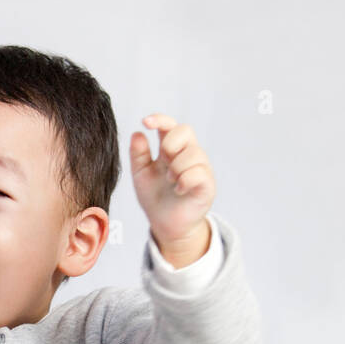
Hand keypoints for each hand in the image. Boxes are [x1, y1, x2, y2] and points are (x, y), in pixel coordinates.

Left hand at [129, 114, 214, 260]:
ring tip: (170, 182)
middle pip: (185, 130)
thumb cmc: (155, 198)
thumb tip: (137, 133)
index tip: (146, 122)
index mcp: (171, 149)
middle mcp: (188, 154)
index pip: (170, 125)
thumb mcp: (140, 174)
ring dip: (175, 168)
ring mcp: (200, 168)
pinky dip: (184, 181)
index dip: (160, 119)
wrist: (164, 224)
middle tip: (163, 164)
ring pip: (192, 153)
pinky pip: (199, 173)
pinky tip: (178, 190)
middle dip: (169, 146)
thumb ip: (138, 154)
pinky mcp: (207, 184)